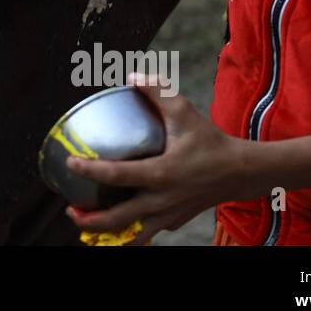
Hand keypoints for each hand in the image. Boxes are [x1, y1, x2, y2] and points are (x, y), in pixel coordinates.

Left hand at [64, 72, 253, 245]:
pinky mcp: (175, 221)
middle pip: (117, 219)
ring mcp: (169, 215)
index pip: (116, 175)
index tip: (70, 162)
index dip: (89, 170)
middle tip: (70, 208)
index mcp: (160, 173)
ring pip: (131, 234)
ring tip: (86, 222)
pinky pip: (147, 231)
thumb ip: (156, 91)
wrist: (240, 172)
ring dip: (105, 233)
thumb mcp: (184, 111)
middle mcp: (161, 200)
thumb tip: (131, 75)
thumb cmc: (210, 141)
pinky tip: (116, 221)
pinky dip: (129, 230)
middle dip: (89, 219)